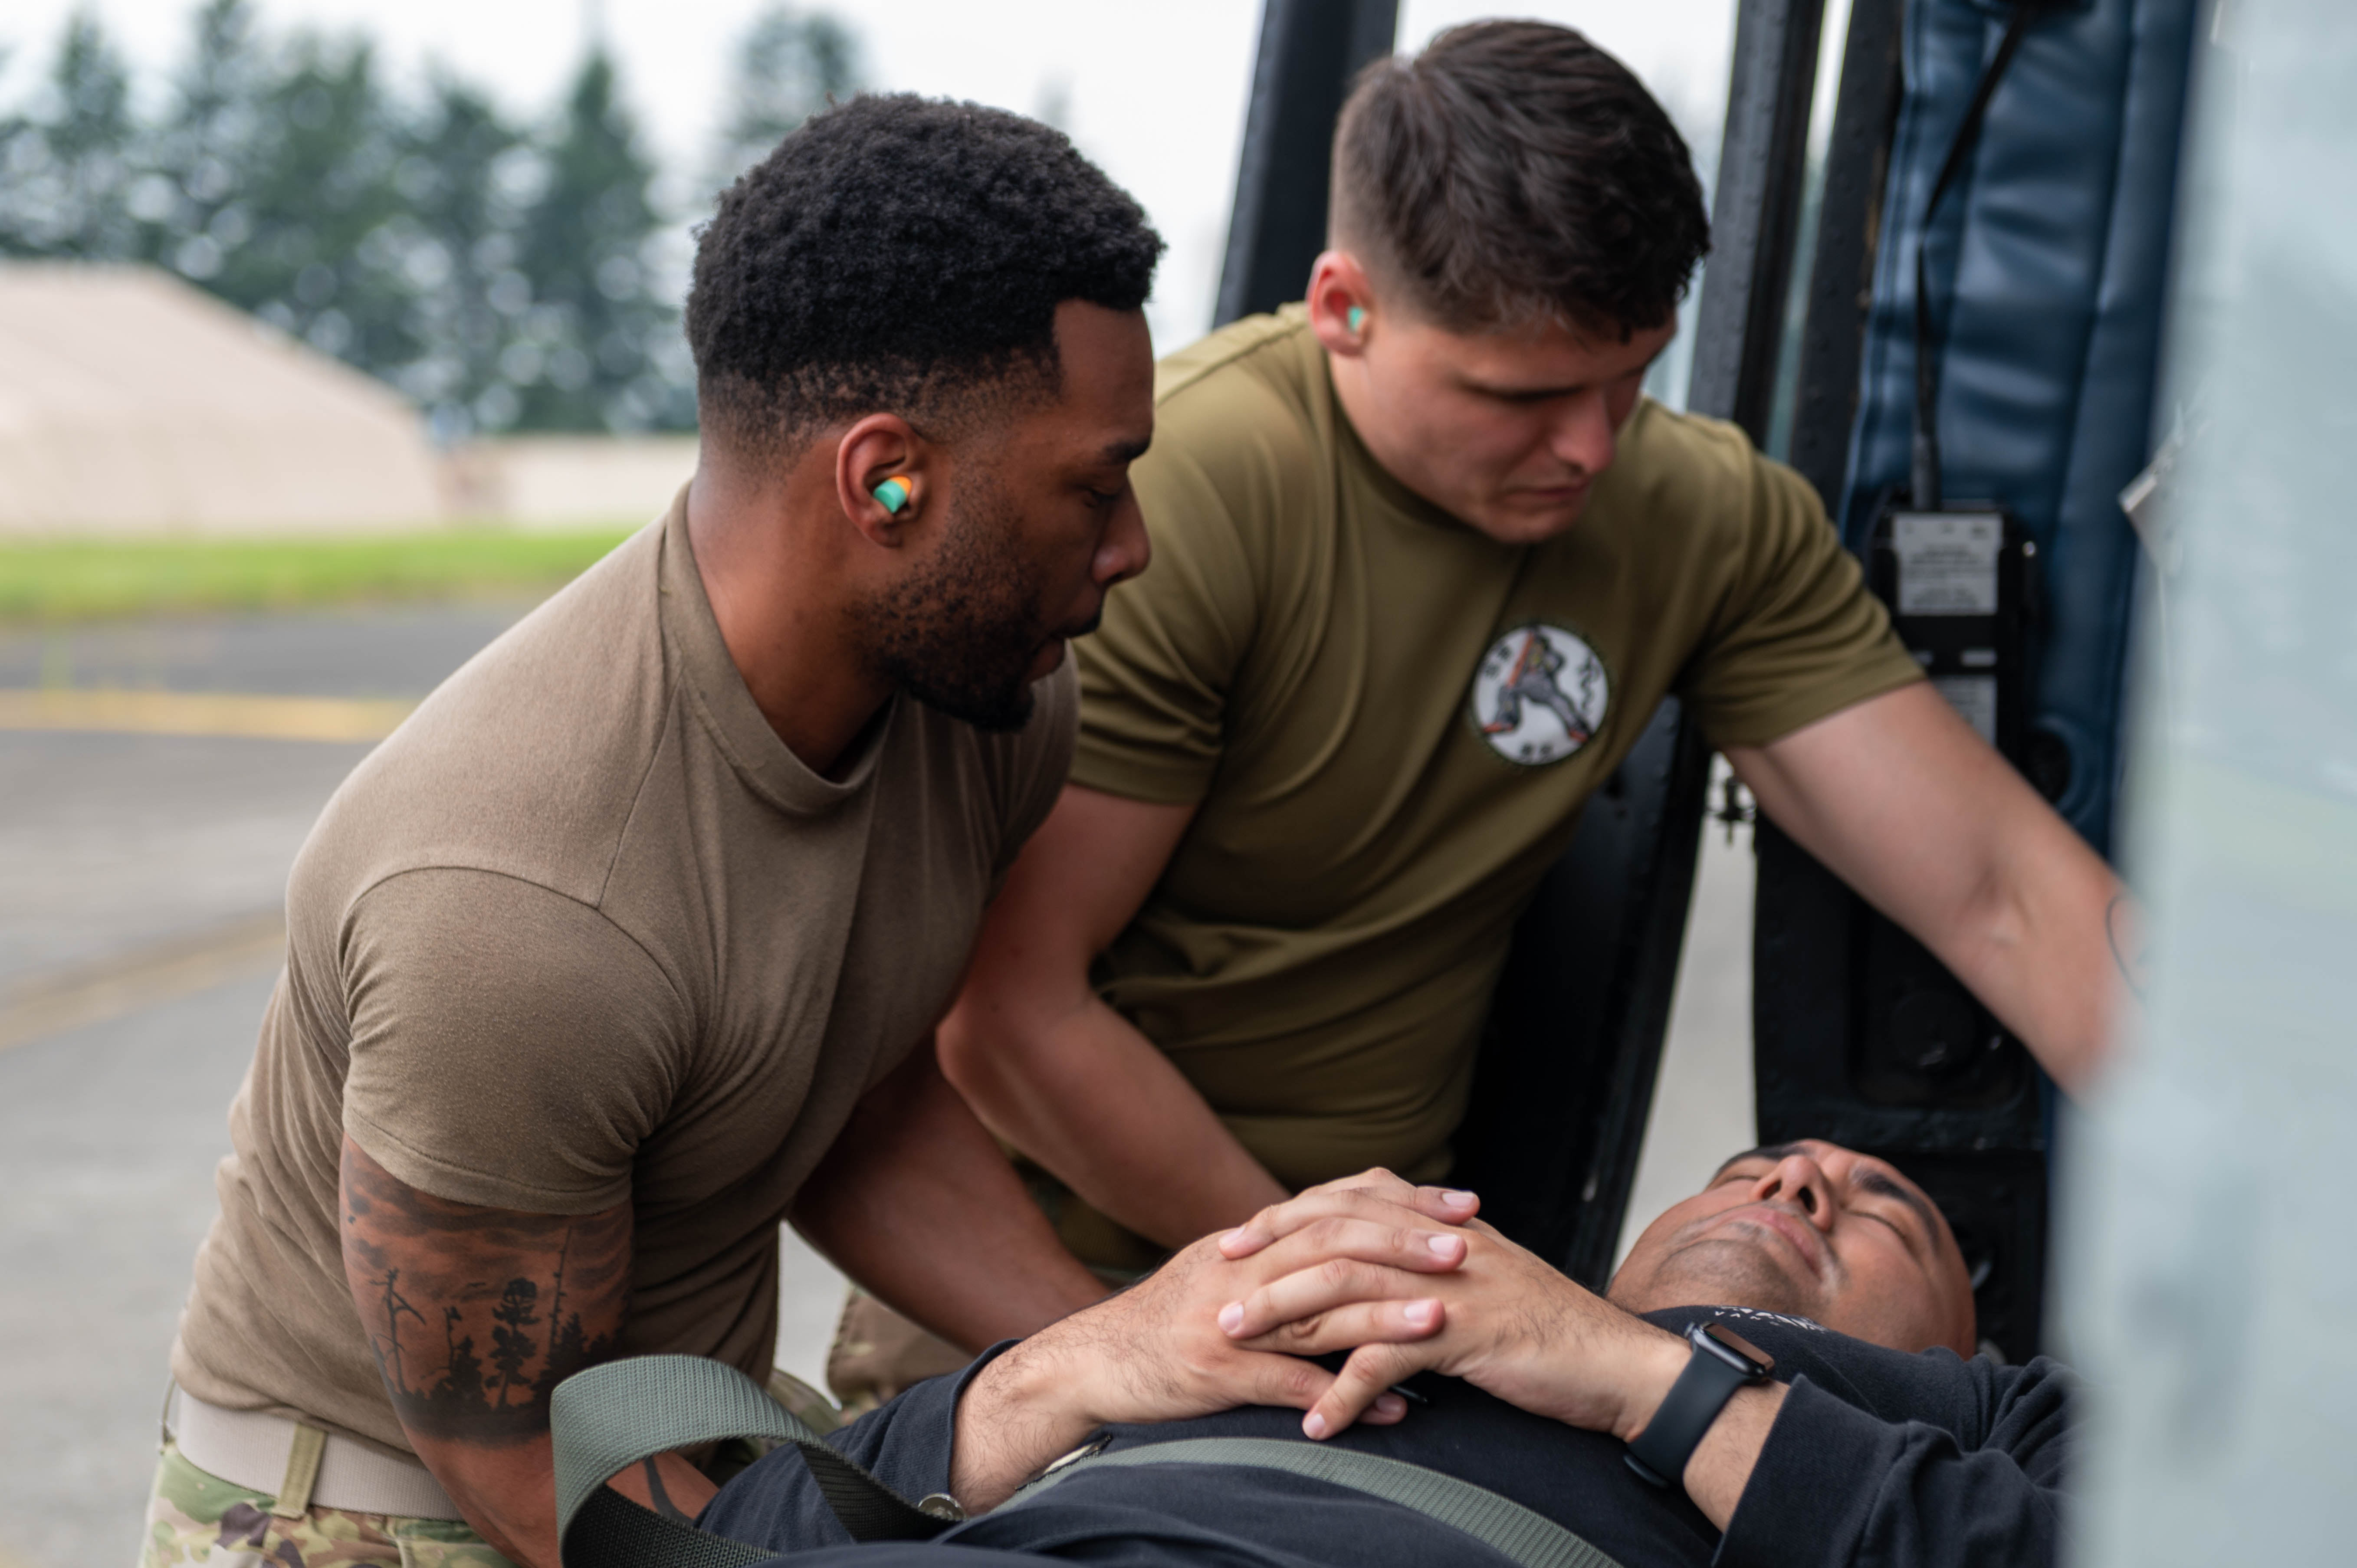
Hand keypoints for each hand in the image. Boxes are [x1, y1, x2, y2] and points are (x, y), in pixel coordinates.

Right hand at [950, 1174, 1476, 1509]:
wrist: (1089, 1362)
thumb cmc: (1162, 1321)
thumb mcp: (1221, 1273)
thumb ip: (1281, 1256)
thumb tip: (1348, 1242)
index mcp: (1251, 1244)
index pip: (1338, 1208)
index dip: (1400, 1204)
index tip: (1459, 1206)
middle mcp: (1243, 1272)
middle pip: (1334, 1246)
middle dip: (1404, 1246)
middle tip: (1466, 1249)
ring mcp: (1229, 1323)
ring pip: (1317, 1312)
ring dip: (1384, 1317)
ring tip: (1443, 1320)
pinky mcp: (1216, 1376)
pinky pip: (1288, 1388)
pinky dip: (1344, 1399)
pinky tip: (1393, 1410)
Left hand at [1219, 1184, 1687, 1443]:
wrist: (1617, 1360)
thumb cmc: (1546, 1326)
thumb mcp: (1480, 1276)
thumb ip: (1426, 1258)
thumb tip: (1371, 1256)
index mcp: (1438, 1225)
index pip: (1346, 1204)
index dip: (1288, 1218)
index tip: (1236, 1239)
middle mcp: (1438, 1244)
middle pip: (1333, 1241)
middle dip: (1268, 1266)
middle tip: (1217, 1292)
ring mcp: (1451, 1286)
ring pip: (1348, 1293)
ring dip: (1286, 1324)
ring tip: (1237, 1348)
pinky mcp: (1466, 1335)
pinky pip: (1389, 1362)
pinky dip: (1347, 1394)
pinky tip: (1317, 1422)